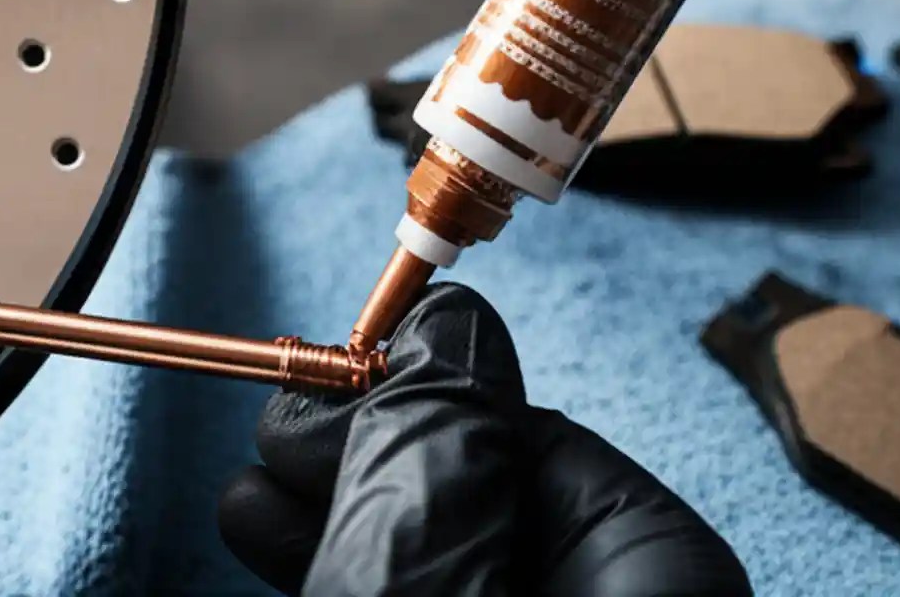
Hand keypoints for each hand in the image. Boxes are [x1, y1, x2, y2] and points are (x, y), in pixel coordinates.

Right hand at [219, 284, 751, 595]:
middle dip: (362, 445)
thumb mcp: (441, 587)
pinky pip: (405, 584)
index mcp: (648, 582)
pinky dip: (332, 560)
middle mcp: (589, 596)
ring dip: (328, 503)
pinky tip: (263, 526)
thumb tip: (443, 329)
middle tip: (282, 419)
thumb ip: (444, 459)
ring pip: (428, 543)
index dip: (428, 393)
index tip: (345, 367)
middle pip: (474, 492)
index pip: (542, 440)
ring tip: (250, 478)